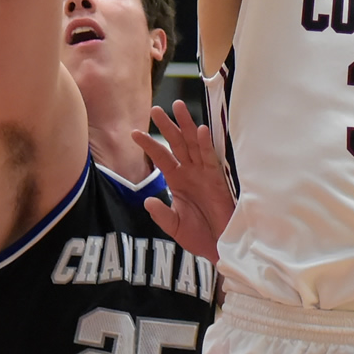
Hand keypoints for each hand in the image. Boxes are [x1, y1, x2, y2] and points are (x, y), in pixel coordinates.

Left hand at [132, 100, 234, 262]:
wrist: (219, 247)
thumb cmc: (199, 235)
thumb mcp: (174, 226)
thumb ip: (161, 214)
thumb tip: (148, 201)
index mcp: (176, 180)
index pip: (161, 157)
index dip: (148, 145)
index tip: (134, 133)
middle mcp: (189, 171)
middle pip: (176, 143)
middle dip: (167, 126)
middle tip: (155, 109)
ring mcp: (204, 172)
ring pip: (193, 143)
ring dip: (186, 125)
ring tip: (177, 106)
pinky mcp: (217, 178)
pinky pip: (210, 158)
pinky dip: (205, 144)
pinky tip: (200, 130)